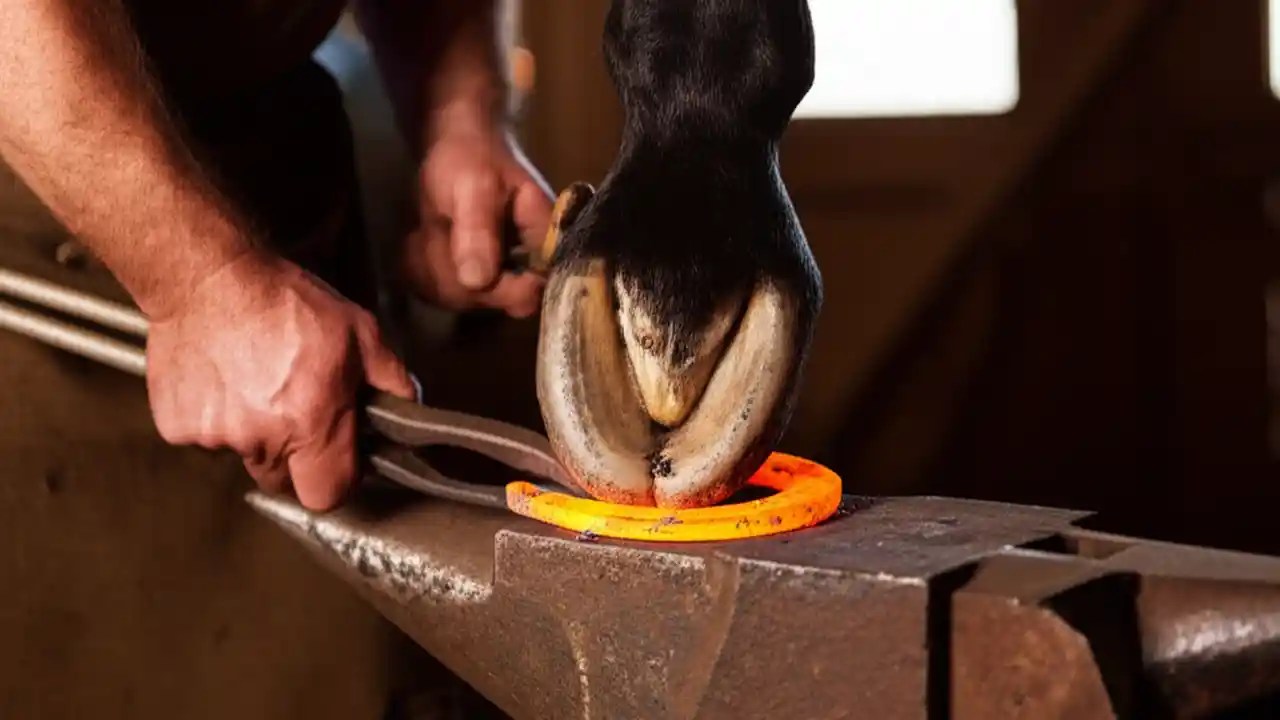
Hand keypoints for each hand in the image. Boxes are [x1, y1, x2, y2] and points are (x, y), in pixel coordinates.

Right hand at [145, 252, 416, 510]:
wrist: (207, 278)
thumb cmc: (286, 302)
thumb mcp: (360, 332)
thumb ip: (391, 379)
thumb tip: (409, 408)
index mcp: (312, 424)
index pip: (328, 495)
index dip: (336, 479)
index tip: (338, 456)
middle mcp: (262, 439)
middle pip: (283, 482)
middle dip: (294, 457)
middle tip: (296, 412)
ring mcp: (214, 437)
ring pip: (244, 457)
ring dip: (253, 433)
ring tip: (255, 381)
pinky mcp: (177, 428)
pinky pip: (204, 440)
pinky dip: (214, 418)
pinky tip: (223, 379)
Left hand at [405, 129, 552, 317]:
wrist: (453, 143)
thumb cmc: (472, 156)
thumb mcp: (476, 186)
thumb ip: (479, 231)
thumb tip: (478, 282)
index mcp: (544, 245)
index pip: (528, 294)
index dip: (495, 289)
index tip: (466, 258)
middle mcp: (525, 268)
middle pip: (486, 301)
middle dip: (451, 267)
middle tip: (440, 227)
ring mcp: (495, 276)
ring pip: (456, 298)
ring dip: (431, 263)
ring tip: (431, 228)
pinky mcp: (468, 277)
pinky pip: (436, 292)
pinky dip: (420, 266)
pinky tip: (422, 239)